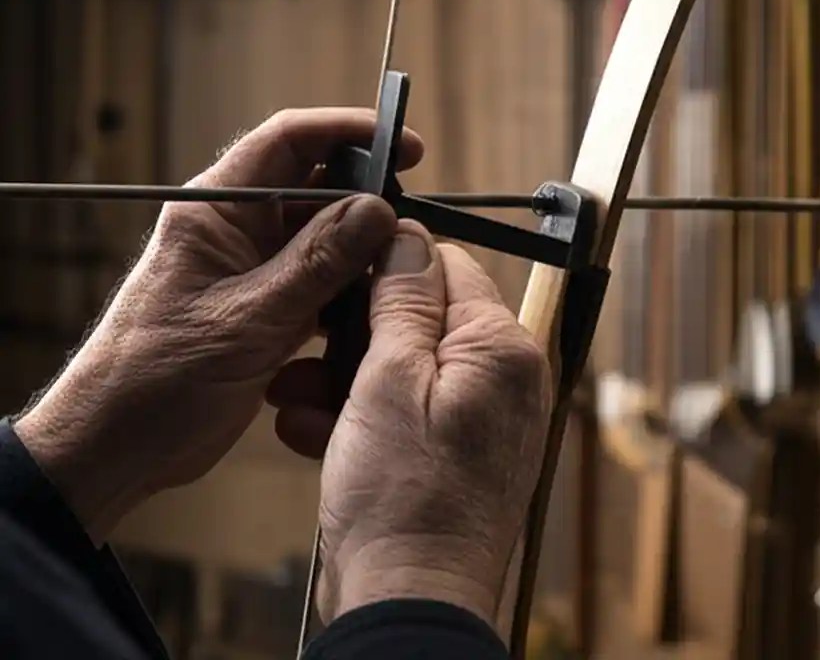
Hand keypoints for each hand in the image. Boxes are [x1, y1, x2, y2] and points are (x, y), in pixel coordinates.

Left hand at [15, 108, 422, 542]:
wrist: (116, 445)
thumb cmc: (157, 378)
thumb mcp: (247, 318)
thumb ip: (316, 263)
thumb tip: (376, 210)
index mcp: (215, 210)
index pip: (288, 142)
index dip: (350, 132)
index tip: (409, 147)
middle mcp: (236, 230)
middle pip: (315, 187)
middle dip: (368, 199)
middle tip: (414, 224)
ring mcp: (252, 271)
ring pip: (325, 240)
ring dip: (363, 254)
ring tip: (399, 274)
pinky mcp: (265, 310)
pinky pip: (321, 285)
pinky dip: (349, 295)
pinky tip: (373, 314)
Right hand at [266, 223, 550, 627]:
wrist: (410, 600)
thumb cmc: (404, 498)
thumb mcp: (389, 380)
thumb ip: (402, 303)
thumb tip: (407, 238)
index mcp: (503, 350)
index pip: (449, 268)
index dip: (387, 268)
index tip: (335, 281)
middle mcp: (504, 381)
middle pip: (422, 321)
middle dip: (355, 335)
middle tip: (305, 353)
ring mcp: (481, 422)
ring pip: (403, 371)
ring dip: (344, 381)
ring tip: (295, 400)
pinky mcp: (454, 457)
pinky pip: (405, 415)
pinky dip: (358, 419)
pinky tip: (311, 433)